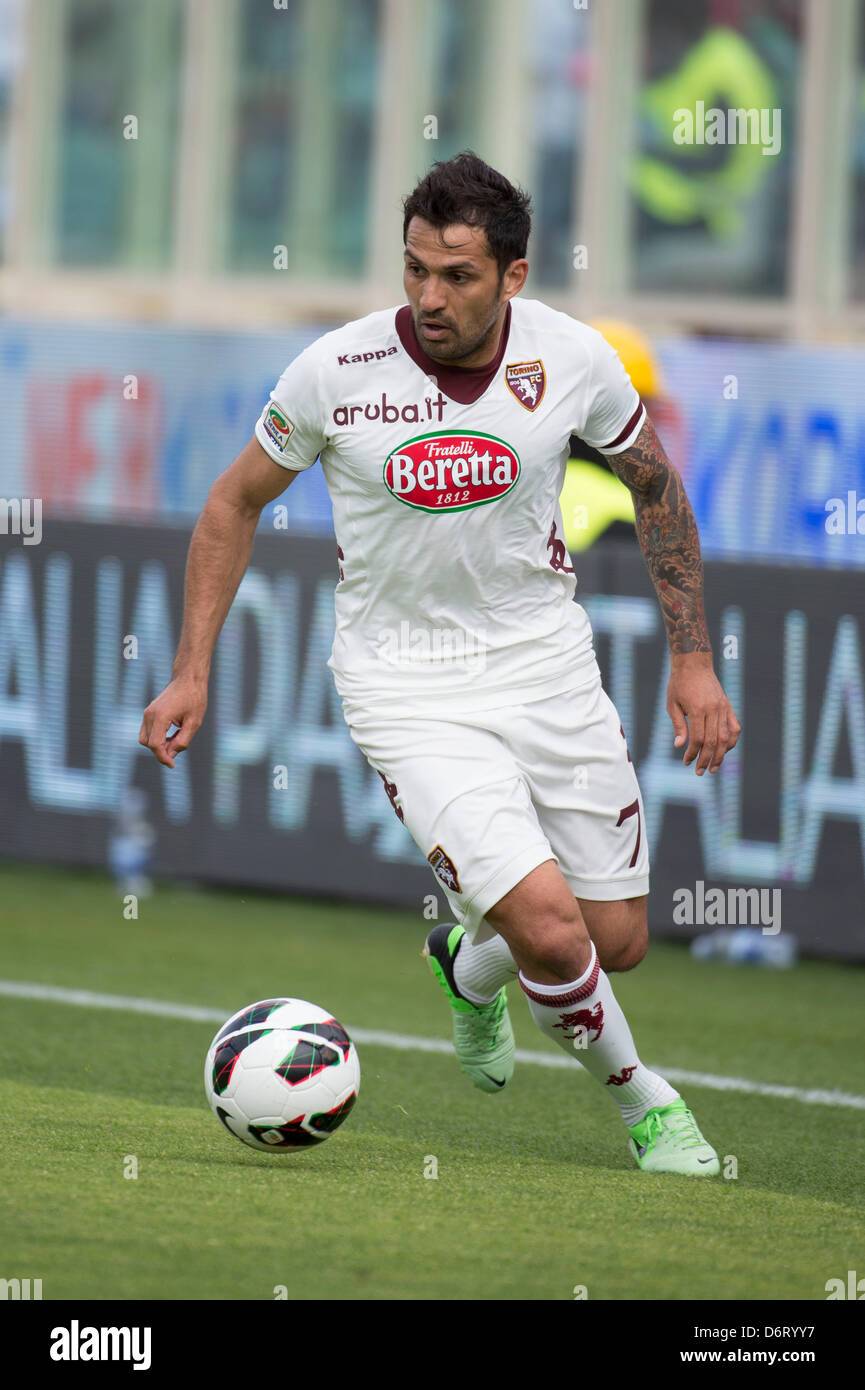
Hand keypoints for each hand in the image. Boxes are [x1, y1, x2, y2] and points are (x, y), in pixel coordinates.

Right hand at [139, 674, 207, 767]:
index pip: (155, 745)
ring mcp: (147, 713)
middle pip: (148, 743)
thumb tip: (171, 755)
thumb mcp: (194, 723)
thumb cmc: (194, 698)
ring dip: (158, 745)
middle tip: (178, 749)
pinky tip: (172, 735)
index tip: (172, 765)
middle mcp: (149, 715)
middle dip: (160, 751)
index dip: (163, 758)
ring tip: (176, 740)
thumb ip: (183, 741)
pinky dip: (157, 738)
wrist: (188, 679)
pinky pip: (148, 731)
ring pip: (145, 739)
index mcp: (160, 716)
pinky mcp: (149, 712)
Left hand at [666, 653, 739, 774]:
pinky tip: (725, 750)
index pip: (698, 739)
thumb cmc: (679, 684)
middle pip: (713, 742)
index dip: (693, 753)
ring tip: (714, 768)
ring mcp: (723, 707)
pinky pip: (735, 727)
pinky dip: (732, 740)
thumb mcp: (672, 704)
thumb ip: (678, 725)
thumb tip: (680, 745)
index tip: (686, 762)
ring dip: (721, 755)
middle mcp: (713, 709)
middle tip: (700, 772)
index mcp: (698, 709)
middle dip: (707, 760)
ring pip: (726, 737)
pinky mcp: (727, 706)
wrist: (694, 664)